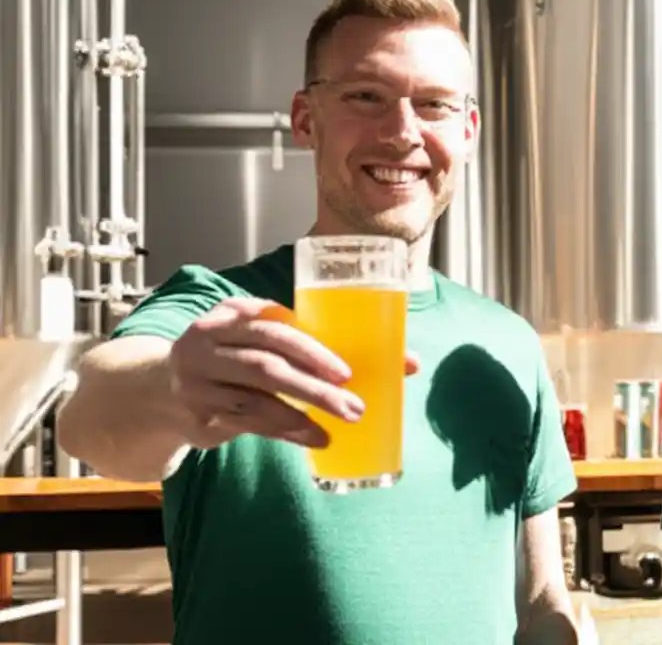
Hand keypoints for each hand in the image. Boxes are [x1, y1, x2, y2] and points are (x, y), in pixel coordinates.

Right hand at [167, 297, 416, 449]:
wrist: (163, 385)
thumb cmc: (240, 354)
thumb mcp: (267, 336)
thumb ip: (319, 342)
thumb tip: (407, 363)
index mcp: (233, 312)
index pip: (276, 326)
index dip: (313, 349)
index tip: (347, 371)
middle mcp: (209, 342)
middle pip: (267, 364)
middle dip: (314, 387)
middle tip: (354, 406)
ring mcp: (198, 379)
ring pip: (256, 398)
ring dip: (301, 414)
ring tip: (340, 426)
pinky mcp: (198, 412)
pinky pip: (247, 423)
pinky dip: (284, 431)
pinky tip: (313, 439)